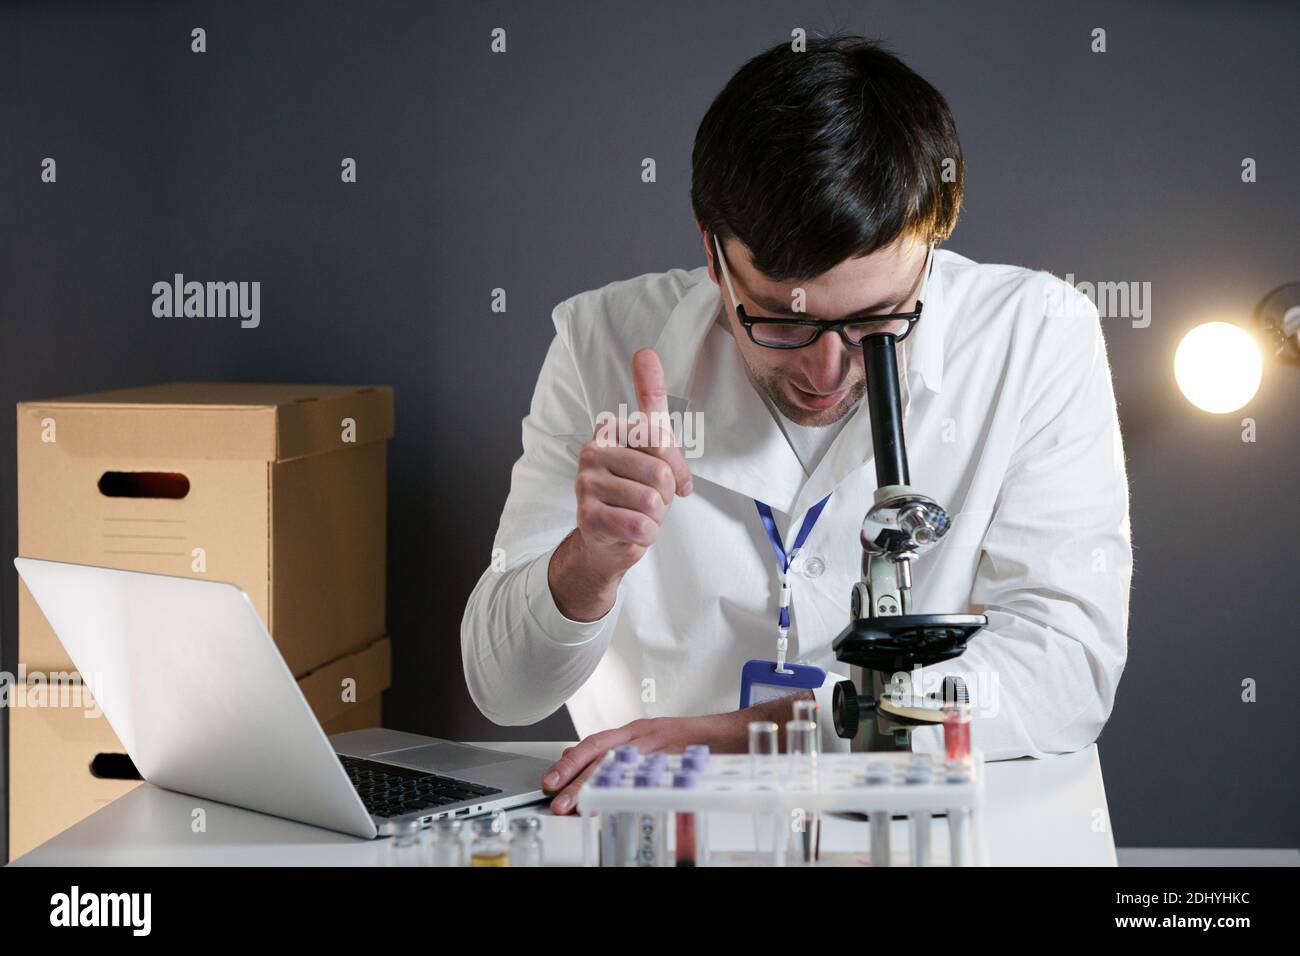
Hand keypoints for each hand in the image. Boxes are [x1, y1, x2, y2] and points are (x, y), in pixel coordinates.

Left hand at [540, 714, 730, 814]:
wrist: (730, 734)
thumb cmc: (693, 741)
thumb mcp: (653, 742)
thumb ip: (622, 752)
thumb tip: (587, 762)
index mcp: (635, 731)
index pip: (594, 743)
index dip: (570, 760)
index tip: (551, 779)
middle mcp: (643, 735)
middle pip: (600, 754)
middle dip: (574, 777)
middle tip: (557, 797)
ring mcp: (659, 746)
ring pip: (619, 764)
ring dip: (595, 785)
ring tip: (578, 805)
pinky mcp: (675, 757)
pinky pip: (647, 774)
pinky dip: (629, 788)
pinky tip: (616, 801)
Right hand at [549, 348, 693, 618]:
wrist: (607, 540)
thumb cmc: (633, 492)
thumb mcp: (654, 451)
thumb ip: (655, 405)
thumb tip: (644, 352)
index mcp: (609, 431)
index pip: (657, 434)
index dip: (676, 466)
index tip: (661, 435)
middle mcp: (592, 451)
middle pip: (660, 473)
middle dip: (664, 496)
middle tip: (648, 502)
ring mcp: (585, 483)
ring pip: (652, 501)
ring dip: (655, 517)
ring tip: (636, 514)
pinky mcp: (587, 516)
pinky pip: (641, 525)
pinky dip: (645, 535)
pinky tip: (629, 531)